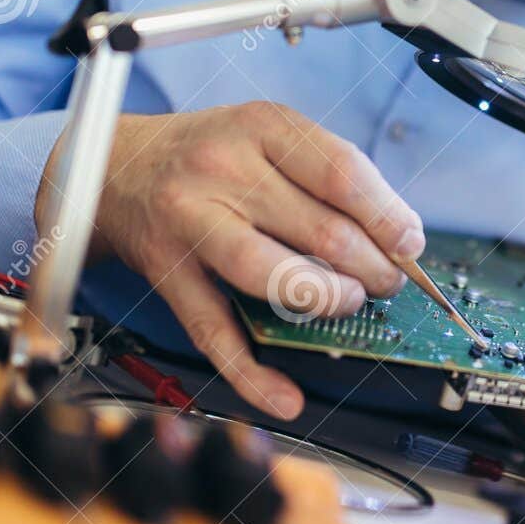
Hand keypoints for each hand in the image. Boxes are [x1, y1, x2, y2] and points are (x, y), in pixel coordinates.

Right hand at [36, 101, 423, 420]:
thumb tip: (395, 233)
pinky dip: (252, 375)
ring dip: (328, 301)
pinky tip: (285, 396)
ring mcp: (192, 224)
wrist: (114, 167)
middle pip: (321, 231)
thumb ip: (324, 171)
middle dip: (372, 268)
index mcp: (261, 127)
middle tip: (386, 282)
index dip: (388, 217)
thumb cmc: (207, 152)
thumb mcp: (265, 133)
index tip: (410, 244)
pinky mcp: (170, 275)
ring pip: (273, 277)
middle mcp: (223, 171)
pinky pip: (214, 332)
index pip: (343, 174)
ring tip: (348, 303)